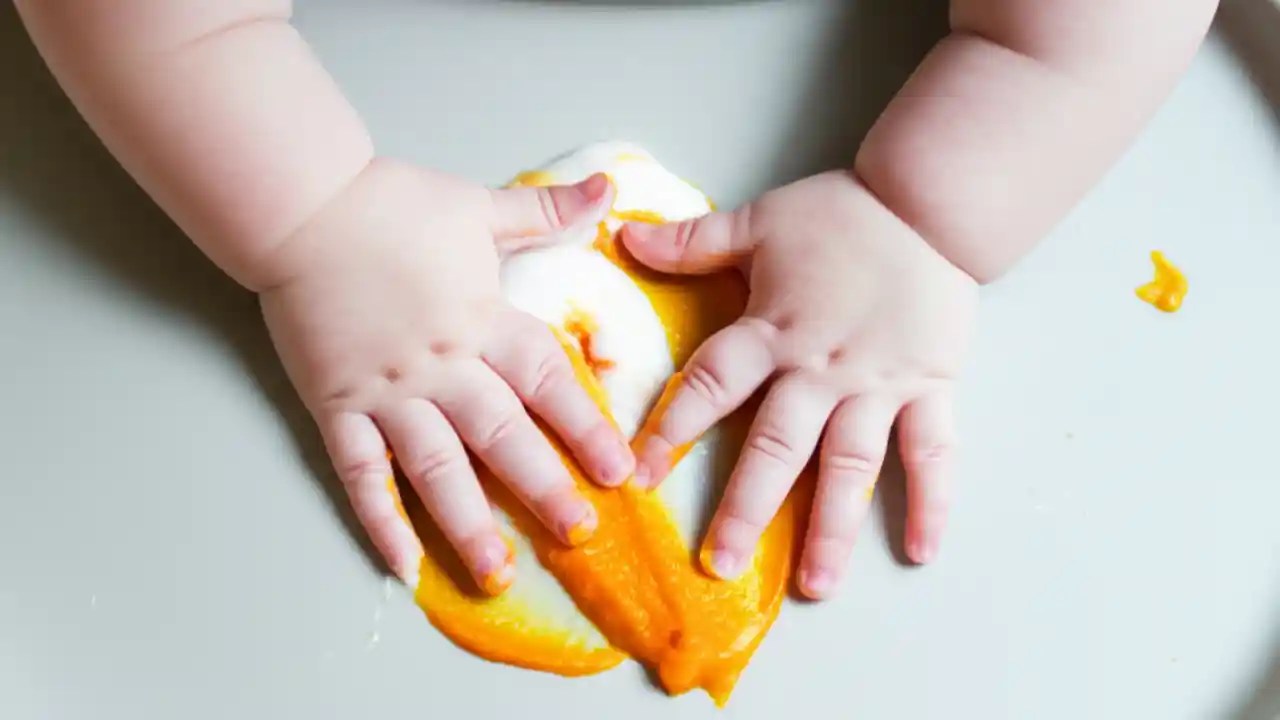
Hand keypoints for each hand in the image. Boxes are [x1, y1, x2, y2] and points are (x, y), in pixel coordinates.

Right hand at [260, 159, 634, 592]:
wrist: (302, 206)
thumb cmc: (392, 204)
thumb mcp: (480, 205)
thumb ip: (547, 211)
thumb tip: (609, 188)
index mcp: (485, 321)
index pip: (548, 382)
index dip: (586, 427)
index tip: (621, 470)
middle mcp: (444, 367)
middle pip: (503, 438)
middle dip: (545, 488)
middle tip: (579, 534)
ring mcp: (388, 394)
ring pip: (437, 470)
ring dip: (469, 525)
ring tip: (498, 574)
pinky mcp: (338, 407)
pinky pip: (362, 475)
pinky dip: (381, 522)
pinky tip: (403, 566)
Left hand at [622, 171, 977, 599]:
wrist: (931, 204)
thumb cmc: (842, 213)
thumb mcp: (760, 221)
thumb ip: (694, 240)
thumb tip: (625, 236)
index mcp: (772, 331)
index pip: (710, 386)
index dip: (673, 430)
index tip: (639, 477)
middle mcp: (820, 370)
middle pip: (776, 446)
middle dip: (746, 507)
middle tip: (719, 564)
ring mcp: (878, 386)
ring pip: (849, 464)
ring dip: (831, 527)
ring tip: (815, 587)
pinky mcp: (929, 389)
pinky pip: (932, 452)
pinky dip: (930, 501)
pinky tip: (919, 550)